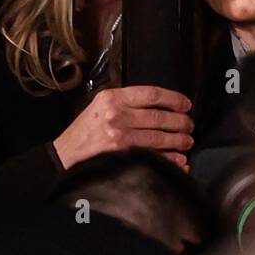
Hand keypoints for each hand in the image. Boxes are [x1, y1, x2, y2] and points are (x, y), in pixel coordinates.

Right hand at [53, 86, 193, 170]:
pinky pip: (154, 157)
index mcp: (112, 98)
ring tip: (187, 142)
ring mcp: (119, 137)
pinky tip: (179, 160)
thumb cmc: (84, 132)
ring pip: (160, 137)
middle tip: (189, 126)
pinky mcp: (122, 156)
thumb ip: (125, 102)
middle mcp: (116, 115)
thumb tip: (160, 105)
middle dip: (181, 123)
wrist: (65, 156)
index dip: (174, 99)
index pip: (152, 94)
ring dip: (179, 141)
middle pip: (160, 117)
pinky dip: (171, 159)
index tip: (186, 105)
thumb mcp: (100, 106)